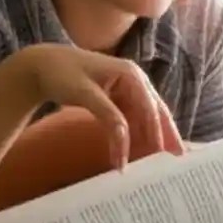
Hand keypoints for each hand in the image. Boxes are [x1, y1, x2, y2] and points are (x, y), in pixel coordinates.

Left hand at [9, 44, 183, 169]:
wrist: (41, 66)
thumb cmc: (61, 74)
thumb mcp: (84, 94)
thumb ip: (107, 115)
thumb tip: (125, 137)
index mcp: (131, 74)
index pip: (149, 107)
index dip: (155, 131)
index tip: (159, 153)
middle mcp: (135, 80)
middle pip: (157, 110)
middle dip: (168, 133)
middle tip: (180, 156)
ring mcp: (128, 89)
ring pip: (148, 115)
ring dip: (156, 135)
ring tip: (167, 156)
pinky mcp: (119, 98)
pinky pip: (134, 118)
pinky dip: (140, 133)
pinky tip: (145, 147)